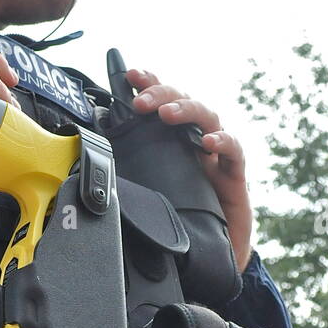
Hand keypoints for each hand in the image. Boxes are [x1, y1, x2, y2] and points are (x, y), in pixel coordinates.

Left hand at [125, 68, 253, 271]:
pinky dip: (222, 141)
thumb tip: (93, 164)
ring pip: (207, 116)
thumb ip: (129, 175)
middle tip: (141, 103)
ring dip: (186, 110)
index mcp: (171, 139)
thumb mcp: (147, 193)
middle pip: (182, 101)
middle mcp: (194, 140)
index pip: (161, 102)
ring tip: (168, 114)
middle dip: (161, 94)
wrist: (214, 252)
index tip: (130, 75)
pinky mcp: (234, 175)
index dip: (148, 84)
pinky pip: (233, 151)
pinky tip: (208, 142)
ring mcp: (215, 155)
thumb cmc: (178, 218)